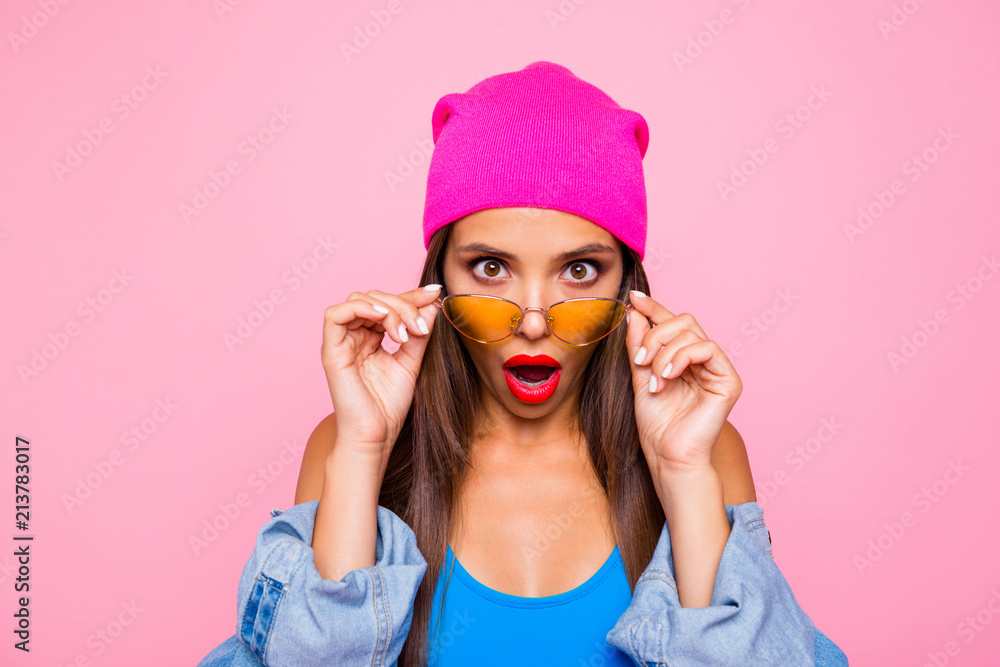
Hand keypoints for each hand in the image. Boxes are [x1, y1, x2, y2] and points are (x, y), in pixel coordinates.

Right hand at [320, 284, 441, 466]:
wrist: (376, 437)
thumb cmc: (389, 406)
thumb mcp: (412, 362)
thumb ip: (419, 333)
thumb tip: (432, 303)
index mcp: (370, 338)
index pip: (388, 304)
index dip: (412, 295)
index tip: (436, 293)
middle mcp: (353, 336)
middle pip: (375, 297)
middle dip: (403, 304)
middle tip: (421, 326)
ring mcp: (341, 342)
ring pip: (358, 300)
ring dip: (387, 308)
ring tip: (405, 332)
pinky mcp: (331, 351)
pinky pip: (335, 315)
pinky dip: (361, 308)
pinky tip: (384, 319)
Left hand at [624, 290, 742, 475]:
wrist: (667, 455)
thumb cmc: (656, 423)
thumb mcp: (640, 376)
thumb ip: (639, 344)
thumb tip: (635, 311)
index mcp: (683, 358)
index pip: (671, 324)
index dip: (654, 307)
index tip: (633, 298)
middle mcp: (703, 360)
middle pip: (683, 321)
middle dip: (656, 335)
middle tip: (640, 360)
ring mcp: (717, 369)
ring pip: (692, 333)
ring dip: (665, 352)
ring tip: (655, 379)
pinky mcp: (729, 380)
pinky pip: (708, 348)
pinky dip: (681, 357)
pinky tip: (667, 377)